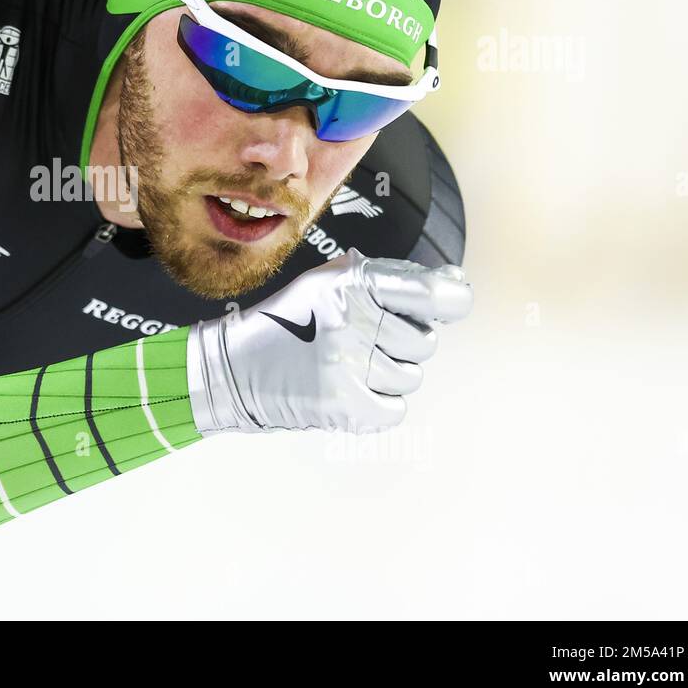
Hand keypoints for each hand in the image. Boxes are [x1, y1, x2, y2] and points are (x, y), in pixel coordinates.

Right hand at [186, 249, 472, 433]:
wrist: (233, 370)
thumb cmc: (287, 321)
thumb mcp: (326, 282)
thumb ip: (388, 279)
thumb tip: (454, 282)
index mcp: (350, 283)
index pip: (433, 295)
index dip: (452, 300)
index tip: (450, 303)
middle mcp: (352, 321)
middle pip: (424, 342)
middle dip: (402, 344)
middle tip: (364, 342)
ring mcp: (348, 365)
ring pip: (411, 377)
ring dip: (388, 376)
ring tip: (350, 367)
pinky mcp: (344, 405)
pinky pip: (396, 409)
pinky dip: (378, 404)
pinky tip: (351, 389)